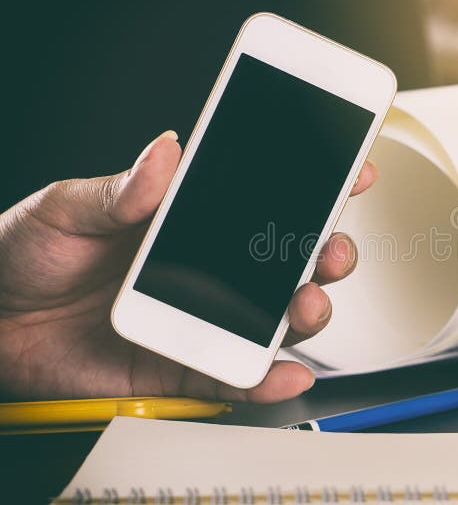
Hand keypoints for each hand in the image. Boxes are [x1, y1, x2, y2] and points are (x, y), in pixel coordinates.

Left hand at [0, 131, 376, 402]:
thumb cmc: (24, 255)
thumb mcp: (67, 208)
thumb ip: (120, 189)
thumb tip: (166, 153)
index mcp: (187, 220)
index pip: (262, 198)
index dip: (313, 183)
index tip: (350, 169)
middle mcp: (208, 268)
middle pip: (288, 260)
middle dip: (326, 252)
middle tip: (330, 247)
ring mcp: (203, 317)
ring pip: (277, 317)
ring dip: (308, 311)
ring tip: (307, 303)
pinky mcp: (186, 366)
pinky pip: (237, 375)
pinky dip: (268, 379)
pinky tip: (285, 372)